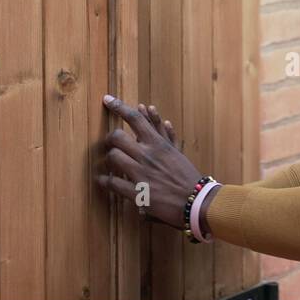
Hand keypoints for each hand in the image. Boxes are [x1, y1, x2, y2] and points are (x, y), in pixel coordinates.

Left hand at [96, 95, 204, 231]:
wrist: (196, 199)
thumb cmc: (187, 175)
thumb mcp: (177, 152)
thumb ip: (166, 137)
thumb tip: (163, 121)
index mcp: (158, 144)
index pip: (135, 118)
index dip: (119, 106)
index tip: (107, 100)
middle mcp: (148, 155)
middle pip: (117, 137)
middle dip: (110, 139)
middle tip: (111, 143)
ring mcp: (141, 173)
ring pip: (113, 157)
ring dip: (109, 160)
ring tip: (109, 163)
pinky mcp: (137, 192)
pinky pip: (113, 183)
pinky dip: (105, 181)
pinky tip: (103, 180)